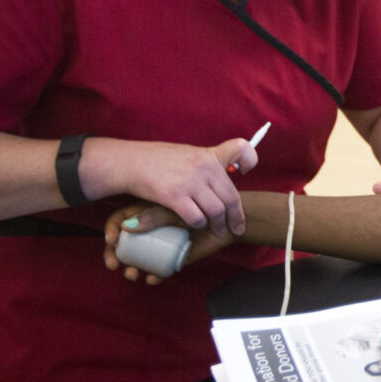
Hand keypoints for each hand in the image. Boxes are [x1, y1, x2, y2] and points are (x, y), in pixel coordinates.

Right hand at [83, 137, 259, 237]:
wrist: (130, 162)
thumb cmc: (158, 160)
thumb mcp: (187, 153)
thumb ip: (206, 164)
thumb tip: (227, 173)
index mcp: (208, 155)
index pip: (241, 150)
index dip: (250, 160)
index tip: (246, 172)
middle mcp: (203, 167)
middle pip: (231, 196)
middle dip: (236, 216)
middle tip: (237, 228)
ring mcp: (190, 182)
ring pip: (216, 211)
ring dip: (219, 225)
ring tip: (218, 232)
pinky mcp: (174, 196)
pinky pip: (196, 217)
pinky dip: (198, 225)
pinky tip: (197, 226)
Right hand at [102, 203, 234, 283]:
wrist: (224, 222)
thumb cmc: (200, 209)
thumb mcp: (173, 209)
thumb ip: (153, 215)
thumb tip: (126, 227)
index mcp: (148, 213)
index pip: (121, 221)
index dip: (111, 231)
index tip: (111, 242)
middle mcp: (152, 230)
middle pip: (125, 243)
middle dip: (116, 256)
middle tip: (114, 265)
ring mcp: (162, 245)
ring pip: (140, 259)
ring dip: (132, 268)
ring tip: (132, 274)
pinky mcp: (174, 258)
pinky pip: (159, 269)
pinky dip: (154, 275)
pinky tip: (152, 278)